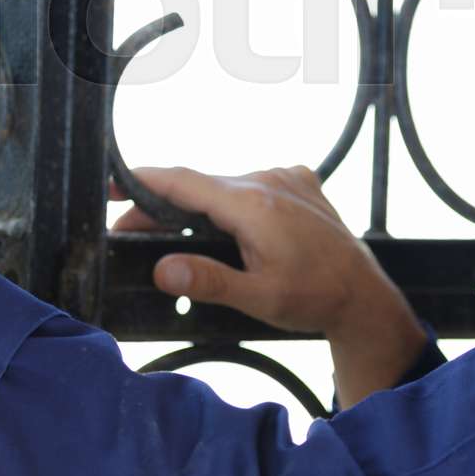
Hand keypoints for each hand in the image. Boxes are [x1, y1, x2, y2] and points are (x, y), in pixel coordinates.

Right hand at [111, 165, 428, 406]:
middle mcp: (267, 180)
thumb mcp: (258, 297)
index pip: (183, 181)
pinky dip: (229, 202)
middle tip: (128, 231)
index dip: (142, 180)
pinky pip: (250, 185)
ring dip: (196, 206)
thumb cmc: (315, 297)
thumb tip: (162, 270)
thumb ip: (207, 281)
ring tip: (171, 235)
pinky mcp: (298, 182)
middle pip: (198, 185)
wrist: (363, 295)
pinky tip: (224, 230)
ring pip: (223, 185)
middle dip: (161, 206)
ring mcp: (284, 177)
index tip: (111, 184)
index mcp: (252, 204)